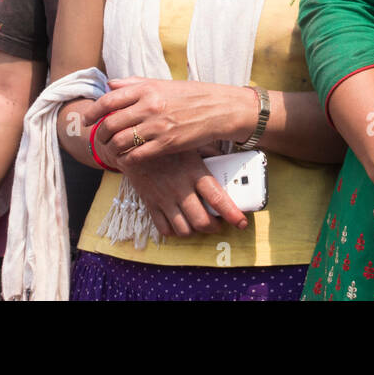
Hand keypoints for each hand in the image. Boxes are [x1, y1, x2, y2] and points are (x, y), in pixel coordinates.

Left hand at [85, 78, 254, 164]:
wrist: (219, 109)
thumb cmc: (191, 96)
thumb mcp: (163, 83)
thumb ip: (135, 83)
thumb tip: (110, 85)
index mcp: (147, 89)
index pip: (108, 100)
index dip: (92, 112)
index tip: (86, 119)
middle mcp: (149, 106)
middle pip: (110, 124)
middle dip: (100, 134)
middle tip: (99, 138)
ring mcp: (158, 126)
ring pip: (120, 142)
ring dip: (111, 148)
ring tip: (112, 149)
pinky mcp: (167, 144)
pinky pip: (136, 155)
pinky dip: (127, 159)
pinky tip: (128, 158)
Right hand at [116, 149, 248, 236]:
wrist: (132, 143)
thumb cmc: (167, 143)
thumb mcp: (192, 144)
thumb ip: (210, 153)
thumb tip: (228, 160)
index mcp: (195, 172)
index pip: (217, 198)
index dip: (232, 214)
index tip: (241, 222)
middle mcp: (180, 189)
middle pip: (201, 221)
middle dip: (214, 227)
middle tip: (219, 224)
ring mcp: (164, 198)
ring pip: (184, 229)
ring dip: (195, 231)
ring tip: (200, 224)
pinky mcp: (150, 204)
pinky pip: (163, 228)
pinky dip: (174, 231)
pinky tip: (180, 223)